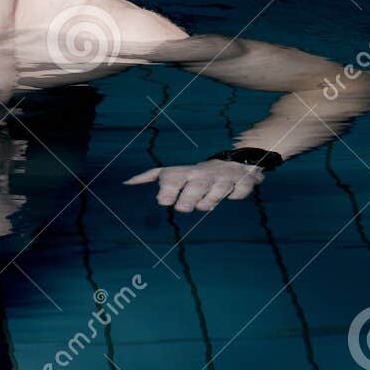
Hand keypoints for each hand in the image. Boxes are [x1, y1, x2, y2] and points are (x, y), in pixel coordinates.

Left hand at [123, 159, 263, 212]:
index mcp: (185, 173)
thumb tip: (127, 182)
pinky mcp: (242, 181)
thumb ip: (151, 176)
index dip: (167, 191)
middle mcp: (203, 174)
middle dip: (187, 202)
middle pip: (193, 189)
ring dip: (209, 202)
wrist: (234, 162)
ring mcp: (223, 178)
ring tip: (205, 203)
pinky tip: (231, 194)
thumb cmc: (196, 174)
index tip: (164, 201)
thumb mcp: (174, 172)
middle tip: (184, 207)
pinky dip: (235, 195)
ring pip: (215, 194)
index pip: (172, 178)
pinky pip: (238, 192)